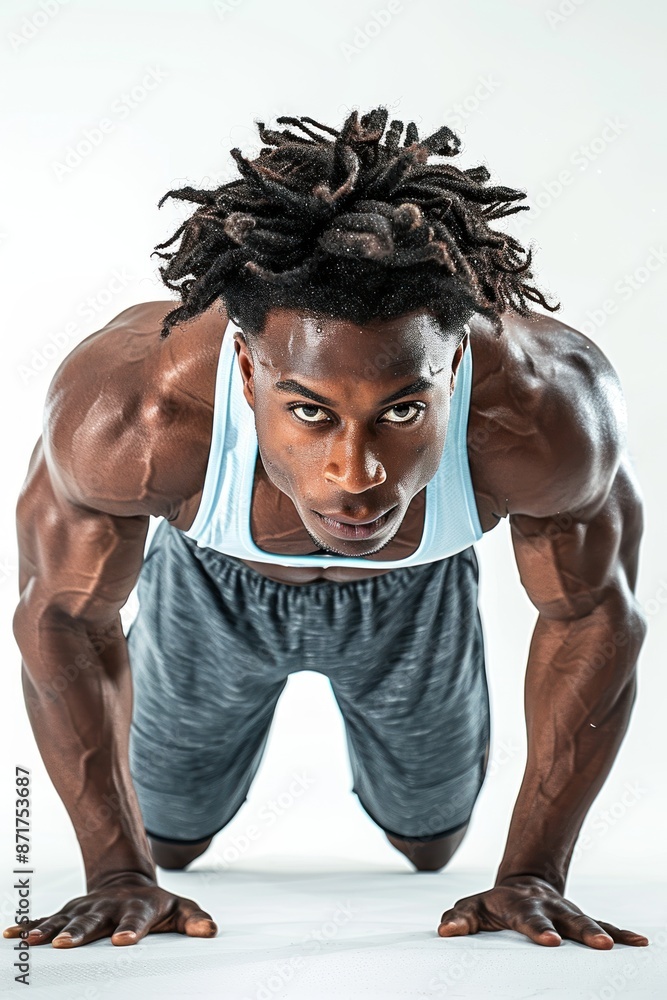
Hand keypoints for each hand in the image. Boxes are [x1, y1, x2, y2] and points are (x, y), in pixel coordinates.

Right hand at [2, 873, 217, 947]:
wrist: (130, 882)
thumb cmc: (157, 905)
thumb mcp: (180, 909)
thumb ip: (194, 920)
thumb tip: (210, 931)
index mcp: (138, 908)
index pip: (136, 920)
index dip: (131, 930)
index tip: (123, 942)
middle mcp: (109, 907)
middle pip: (95, 920)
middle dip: (81, 931)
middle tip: (68, 943)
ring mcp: (87, 908)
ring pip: (67, 918)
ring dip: (50, 929)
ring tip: (34, 942)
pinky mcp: (71, 911)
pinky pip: (47, 918)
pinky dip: (30, 925)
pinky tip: (13, 934)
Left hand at [438, 875, 648, 948]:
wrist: (520, 885)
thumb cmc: (491, 905)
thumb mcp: (471, 908)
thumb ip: (459, 920)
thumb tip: (446, 932)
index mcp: (518, 906)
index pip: (528, 919)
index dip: (539, 930)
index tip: (551, 942)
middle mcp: (546, 907)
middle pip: (566, 919)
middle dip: (581, 931)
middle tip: (599, 944)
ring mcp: (565, 912)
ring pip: (586, 921)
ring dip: (603, 933)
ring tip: (618, 945)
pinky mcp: (578, 918)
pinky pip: (603, 925)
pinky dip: (620, 933)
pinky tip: (639, 942)